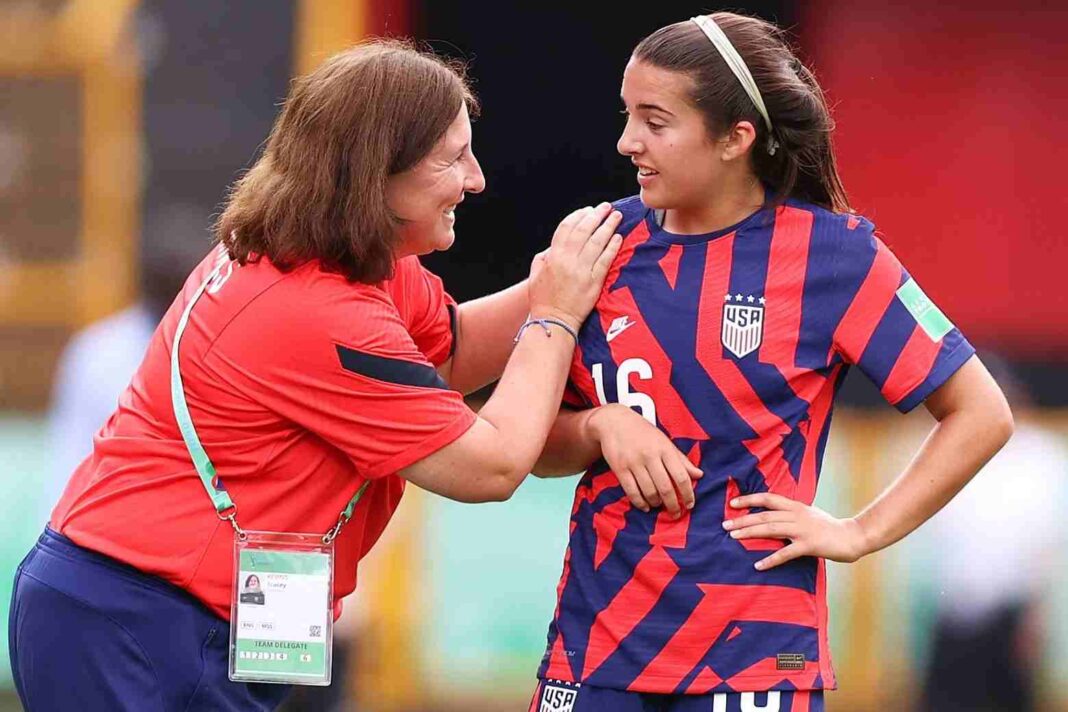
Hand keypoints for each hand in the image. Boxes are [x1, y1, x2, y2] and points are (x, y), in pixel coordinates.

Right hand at [529, 203, 622, 329]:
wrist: (554, 321)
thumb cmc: (543, 299)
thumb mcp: (535, 274)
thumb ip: (544, 257)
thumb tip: (554, 245)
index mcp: (553, 256)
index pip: (567, 228)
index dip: (578, 216)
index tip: (588, 210)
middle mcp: (568, 261)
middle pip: (584, 231)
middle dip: (596, 216)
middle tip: (606, 207)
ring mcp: (582, 271)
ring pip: (597, 242)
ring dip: (608, 226)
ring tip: (616, 217)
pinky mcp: (594, 282)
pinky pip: (606, 260)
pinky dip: (612, 247)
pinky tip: (618, 237)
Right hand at [588, 404, 703, 516]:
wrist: (615, 422)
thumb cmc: (643, 432)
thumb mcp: (664, 442)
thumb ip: (681, 459)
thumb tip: (699, 475)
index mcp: (665, 449)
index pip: (681, 476)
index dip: (688, 494)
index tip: (689, 504)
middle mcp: (650, 456)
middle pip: (665, 488)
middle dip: (673, 505)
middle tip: (676, 513)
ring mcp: (634, 463)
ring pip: (649, 492)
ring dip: (656, 503)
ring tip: (659, 505)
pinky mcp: (620, 469)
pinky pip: (631, 492)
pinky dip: (640, 503)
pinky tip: (645, 506)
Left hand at [723, 493, 870, 569]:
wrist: (852, 536)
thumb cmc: (828, 527)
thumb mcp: (808, 514)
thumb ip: (790, 514)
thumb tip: (771, 516)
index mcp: (795, 506)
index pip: (768, 499)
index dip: (749, 499)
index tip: (732, 503)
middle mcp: (796, 515)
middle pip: (764, 515)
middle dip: (742, 519)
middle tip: (724, 524)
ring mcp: (803, 529)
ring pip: (771, 529)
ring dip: (750, 533)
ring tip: (733, 537)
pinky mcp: (809, 545)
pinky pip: (786, 553)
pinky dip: (771, 559)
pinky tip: (758, 565)